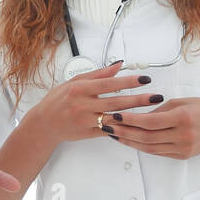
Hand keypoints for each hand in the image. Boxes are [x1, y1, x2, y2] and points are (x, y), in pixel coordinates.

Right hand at [30, 62, 159, 145]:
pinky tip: (137, 124)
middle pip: (116, 102)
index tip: (145, 79)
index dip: (128, 82)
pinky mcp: (88, 133)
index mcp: (79, 89)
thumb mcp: (74, 82)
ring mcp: (85, 121)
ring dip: (134, 115)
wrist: (44, 124)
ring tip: (151, 111)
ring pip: (114, 117)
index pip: (109, 84)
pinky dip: (122, 127)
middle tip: (156, 96)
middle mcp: (82, 105)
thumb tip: (118, 65)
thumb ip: (97, 74)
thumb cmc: (58, 101)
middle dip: (138, 100)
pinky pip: (109, 130)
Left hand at [104, 96, 199, 158]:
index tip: (115, 116)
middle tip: (107, 126)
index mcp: (182, 118)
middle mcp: (182, 135)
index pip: (150, 121)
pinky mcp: (181, 155)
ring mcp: (182, 147)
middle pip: (146, 136)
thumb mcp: (182, 102)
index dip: (130, 120)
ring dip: (128, 141)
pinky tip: (129, 141)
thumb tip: (137, 115)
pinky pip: (156, 152)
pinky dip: (141, 146)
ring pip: (149, 147)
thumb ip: (159, 109)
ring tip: (113, 135)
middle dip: (123, 132)